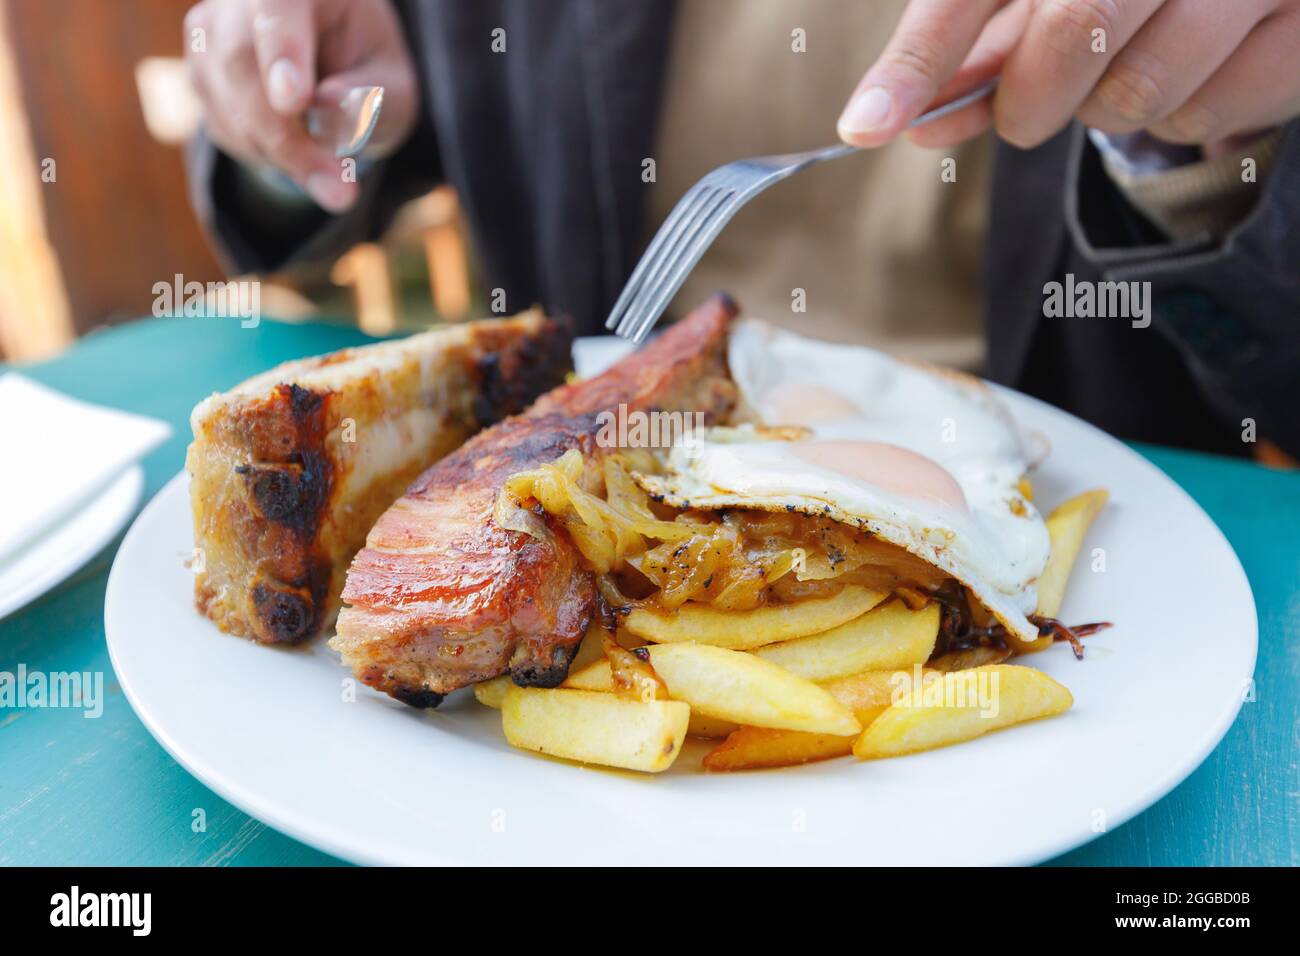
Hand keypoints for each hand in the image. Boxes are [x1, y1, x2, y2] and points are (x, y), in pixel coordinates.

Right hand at [184, 0, 418, 211]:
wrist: (338, 76)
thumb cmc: (371, 74)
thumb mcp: (395, 86)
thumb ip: (373, 95)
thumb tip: (329, 105)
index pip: (278, 5)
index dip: (282, 50)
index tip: (293, 100)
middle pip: (241, 62)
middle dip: (287, 137)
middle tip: (338, 191)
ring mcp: (212, 31)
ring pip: (227, 101)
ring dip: (281, 155)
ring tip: (334, 181)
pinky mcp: (200, 71)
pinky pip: (221, 126)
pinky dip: (265, 155)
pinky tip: (299, 151)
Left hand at [837, 0, 1299, 152]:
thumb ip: (971, 41)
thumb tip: (891, 119)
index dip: (919, 59)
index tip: (866, 125)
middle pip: (1073, 32)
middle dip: (1028, 98)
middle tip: (1028, 106)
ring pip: (1142, 91)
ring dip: (1109, 107)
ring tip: (1131, 59)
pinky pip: (1211, 113)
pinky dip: (1182, 112)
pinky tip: (1197, 62)